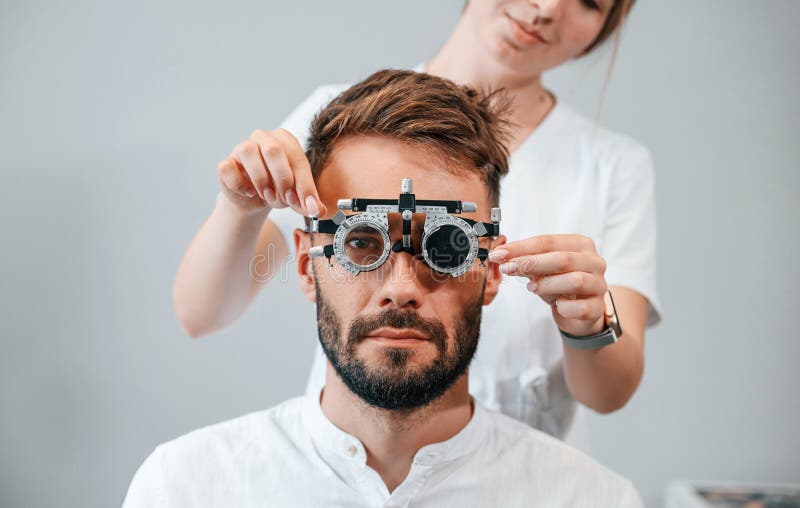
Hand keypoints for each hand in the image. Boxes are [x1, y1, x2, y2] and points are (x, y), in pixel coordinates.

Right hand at [216, 128, 327, 216]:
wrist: (254, 199)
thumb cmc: (278, 189)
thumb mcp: (297, 197)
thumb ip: (308, 203)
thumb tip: (318, 210)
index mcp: (286, 140)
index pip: (298, 158)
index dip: (304, 184)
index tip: (308, 204)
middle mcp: (264, 138)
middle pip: (273, 149)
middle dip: (282, 178)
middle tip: (286, 199)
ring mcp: (242, 148)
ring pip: (248, 151)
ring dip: (261, 179)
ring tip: (268, 196)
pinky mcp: (226, 163)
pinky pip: (228, 167)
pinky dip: (240, 183)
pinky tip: (249, 193)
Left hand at [488, 235, 607, 336]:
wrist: (579, 312)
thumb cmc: (560, 285)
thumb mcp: (542, 270)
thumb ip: (526, 261)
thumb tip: (501, 255)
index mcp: (580, 245)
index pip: (548, 242)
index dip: (521, 247)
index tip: (499, 254)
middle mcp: (594, 261)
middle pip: (562, 259)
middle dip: (530, 263)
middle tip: (508, 268)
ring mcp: (599, 284)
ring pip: (574, 281)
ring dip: (548, 284)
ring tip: (531, 288)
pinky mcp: (597, 307)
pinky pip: (580, 307)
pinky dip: (564, 307)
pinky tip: (557, 305)